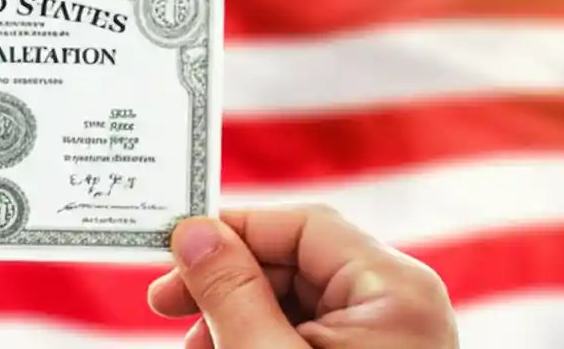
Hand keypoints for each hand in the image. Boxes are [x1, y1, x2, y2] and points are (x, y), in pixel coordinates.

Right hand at [149, 205, 456, 348]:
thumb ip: (230, 293)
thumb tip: (194, 233)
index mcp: (392, 289)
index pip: (300, 226)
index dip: (231, 230)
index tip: (171, 250)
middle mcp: (398, 305)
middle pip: (294, 262)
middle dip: (225, 283)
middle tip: (164, 306)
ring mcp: (387, 339)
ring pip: (295, 300)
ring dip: (233, 317)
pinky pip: (306, 335)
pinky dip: (258, 342)